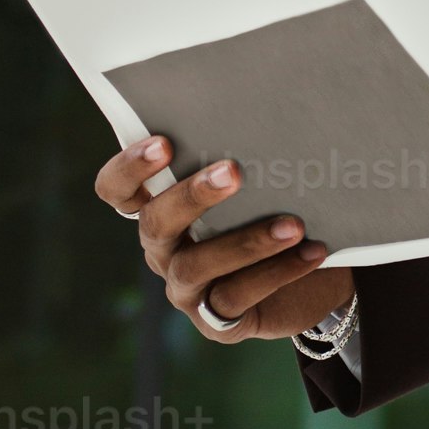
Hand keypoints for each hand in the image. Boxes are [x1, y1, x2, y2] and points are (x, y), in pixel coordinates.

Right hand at [93, 135, 354, 343]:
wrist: (310, 277)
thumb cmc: (273, 210)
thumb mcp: (258, 184)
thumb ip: (245, 155)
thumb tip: (272, 107)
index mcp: (158, 207)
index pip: (118, 190)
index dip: (129, 169)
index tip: (163, 143)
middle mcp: (163, 248)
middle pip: (155, 223)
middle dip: (192, 196)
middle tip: (233, 171)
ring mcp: (185, 287)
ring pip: (196, 265)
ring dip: (246, 242)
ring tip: (292, 224)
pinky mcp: (217, 321)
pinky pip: (237, 297)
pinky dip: (277, 272)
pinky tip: (311, 251)